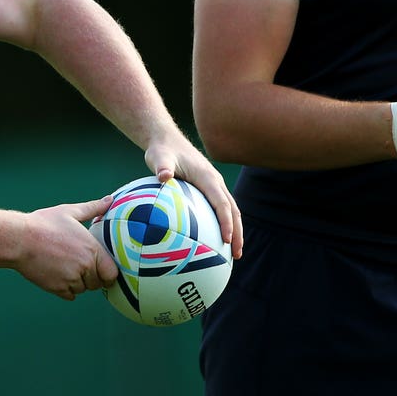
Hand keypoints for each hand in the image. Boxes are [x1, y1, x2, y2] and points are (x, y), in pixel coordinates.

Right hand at [15, 197, 117, 298]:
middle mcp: (84, 267)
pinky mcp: (57, 288)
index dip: (107, 272)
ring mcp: (71, 280)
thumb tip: (109, 199)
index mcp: (92, 249)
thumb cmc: (44, 223)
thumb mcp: (70, 211)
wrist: (19, 239)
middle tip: (78, 263)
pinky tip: (57, 274)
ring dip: (78, 282)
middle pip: (97, 283)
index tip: (100, 267)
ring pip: (83, 289)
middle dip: (91, 276)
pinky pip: (70, 295)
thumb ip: (93, 208)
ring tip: (65, 265)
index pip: (112, 273)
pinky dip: (66, 288)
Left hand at [144, 135, 243, 259]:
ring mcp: (214, 185)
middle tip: (237, 254)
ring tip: (234, 253)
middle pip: (233, 209)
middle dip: (237, 232)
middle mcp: (215, 181)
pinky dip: (224, 224)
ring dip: (235, 230)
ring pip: (231, 210)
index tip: (226, 239)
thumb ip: (162, 167)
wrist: (167, 141)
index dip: (226, 221)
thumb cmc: (162, 151)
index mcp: (207, 177)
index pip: (221, 202)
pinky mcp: (208, 188)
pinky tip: (216, 240)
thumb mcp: (159, 158)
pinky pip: (220, 208)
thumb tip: (163, 176)